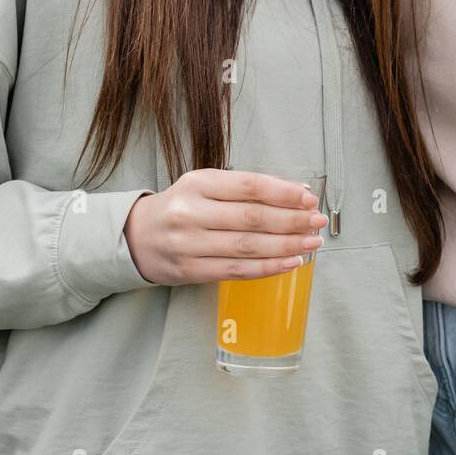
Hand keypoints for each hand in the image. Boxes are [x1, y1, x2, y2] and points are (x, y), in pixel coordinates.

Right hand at [123, 168, 327, 285]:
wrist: (137, 237)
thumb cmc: (183, 207)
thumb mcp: (205, 186)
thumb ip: (245, 189)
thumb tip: (295, 193)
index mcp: (197, 183)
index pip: (248, 186)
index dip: (282, 193)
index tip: (308, 198)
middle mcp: (191, 212)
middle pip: (252, 218)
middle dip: (292, 220)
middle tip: (318, 222)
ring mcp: (189, 244)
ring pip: (248, 247)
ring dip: (287, 245)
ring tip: (312, 242)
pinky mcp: (190, 271)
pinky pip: (237, 271)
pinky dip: (269, 268)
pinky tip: (291, 262)